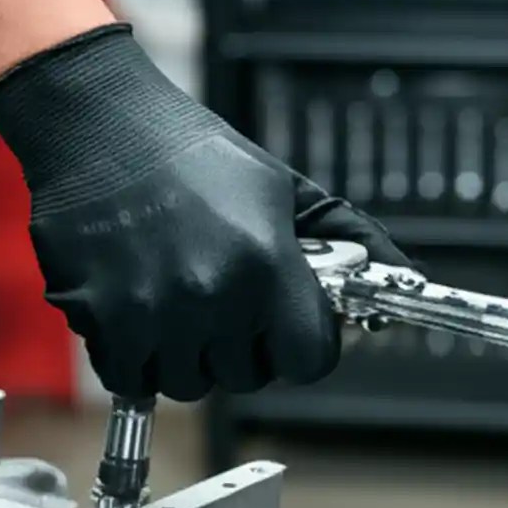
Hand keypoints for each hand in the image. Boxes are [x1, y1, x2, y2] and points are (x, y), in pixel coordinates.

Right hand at [0, 23, 408, 400]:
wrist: (100, 125)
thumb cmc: (192, 153)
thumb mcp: (284, 188)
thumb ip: (347, 237)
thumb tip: (408, 277)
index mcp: (267, 262)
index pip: (309, 360)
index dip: (302, 350)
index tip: (287, 334)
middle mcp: (213, 294)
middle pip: (245, 378)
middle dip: (239, 349)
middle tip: (223, 305)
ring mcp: (153, 311)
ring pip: (187, 383)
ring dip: (184, 356)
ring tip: (176, 301)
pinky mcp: (100, 317)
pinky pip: (128, 377)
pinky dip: (133, 357)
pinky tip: (137, 310)